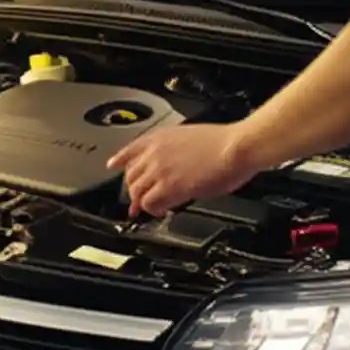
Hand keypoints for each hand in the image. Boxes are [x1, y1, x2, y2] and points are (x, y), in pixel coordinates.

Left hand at [106, 123, 258, 217]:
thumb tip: (177, 163)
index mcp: (161, 137)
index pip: (130, 149)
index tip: (113, 165)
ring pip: (136, 191)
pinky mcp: (169, 187)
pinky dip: (152, 210)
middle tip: (137, 200)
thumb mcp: (192, 137)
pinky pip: (149, 203)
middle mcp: (155, 152)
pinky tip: (160, 211)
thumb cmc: (225, 143)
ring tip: (150, 209)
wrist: (236, 147)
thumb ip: (177, 150)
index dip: (120, 160)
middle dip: (134, 189)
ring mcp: (160, 170)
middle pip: (130, 175)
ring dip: (142, 202)